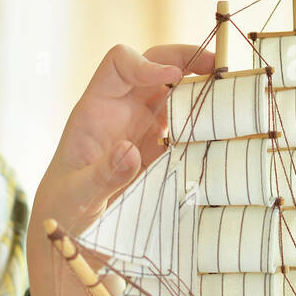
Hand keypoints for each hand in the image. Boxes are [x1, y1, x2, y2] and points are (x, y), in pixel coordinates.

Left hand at [27, 43, 214, 295]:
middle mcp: (121, 112)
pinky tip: (225, 132)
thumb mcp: (78, 197)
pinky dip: (206, 124)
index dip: (146, 64)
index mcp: (95, 110)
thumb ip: (102, 176)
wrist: (71, 233)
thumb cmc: (63, 210)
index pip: (119, 64)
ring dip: (202, 90)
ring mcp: (142, 130)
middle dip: (187, 61)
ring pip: (175, 94)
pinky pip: (185, 127)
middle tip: (221, 70)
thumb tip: (128, 150)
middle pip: (155, 67)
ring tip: (232, 97)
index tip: (172, 80)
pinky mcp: (159, 152)